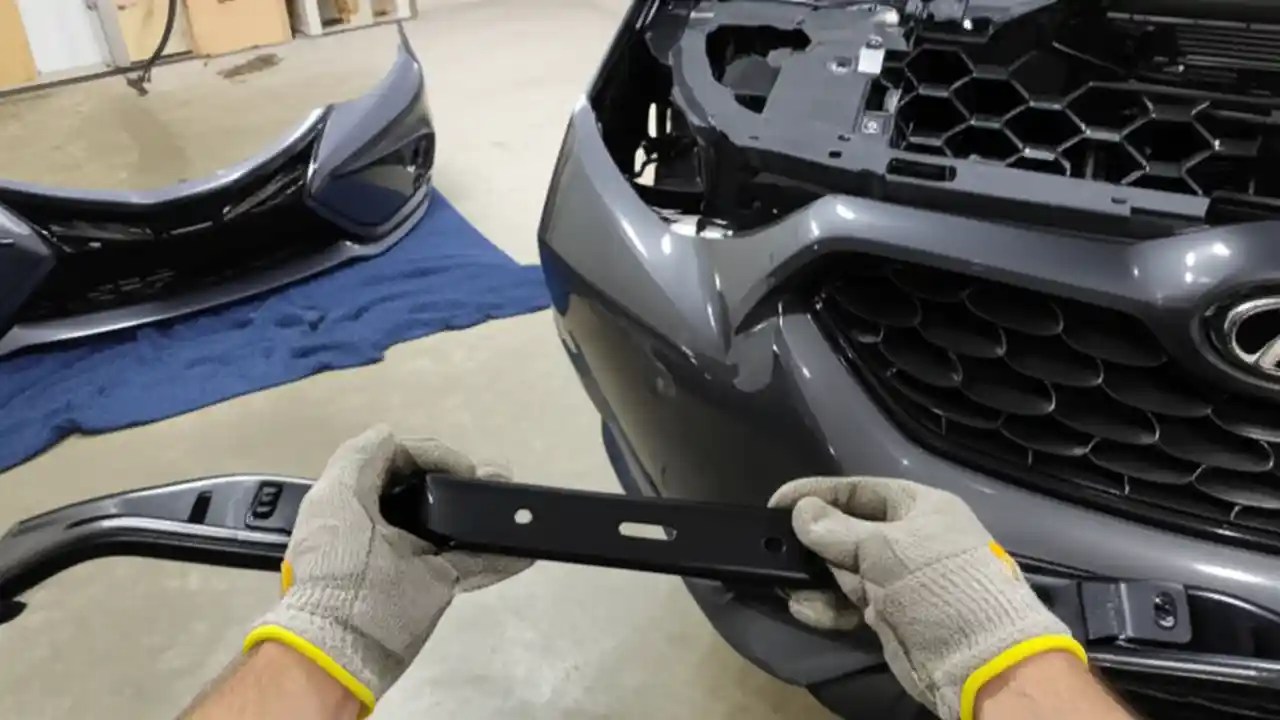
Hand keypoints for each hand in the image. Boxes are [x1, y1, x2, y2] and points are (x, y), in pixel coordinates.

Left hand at [244, 425, 532, 714]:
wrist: (345, 640)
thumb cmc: (338, 561)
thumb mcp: (335, 496)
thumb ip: (359, 456)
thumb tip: (390, 434)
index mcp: (360, 503)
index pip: (398, 463)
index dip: (428, 455)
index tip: (456, 466)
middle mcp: (388, 524)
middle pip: (432, 490)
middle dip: (464, 478)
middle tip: (493, 478)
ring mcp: (416, 555)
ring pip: (457, 522)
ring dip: (486, 509)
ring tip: (510, 497)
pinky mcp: (438, 583)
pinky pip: (474, 564)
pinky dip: (501, 557)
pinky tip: (524, 549)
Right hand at [770, 477, 1084, 719]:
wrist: (977, 656)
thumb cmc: (934, 582)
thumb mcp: (883, 547)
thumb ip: (836, 529)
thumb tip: (799, 512)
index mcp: (920, 507)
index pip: (859, 490)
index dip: (817, 494)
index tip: (777, 501)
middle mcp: (910, 538)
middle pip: (849, 529)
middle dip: (813, 539)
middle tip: (775, 543)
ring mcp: (900, 578)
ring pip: (845, 569)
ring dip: (814, 576)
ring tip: (782, 580)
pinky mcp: (890, 613)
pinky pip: (849, 601)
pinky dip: (825, 604)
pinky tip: (802, 606)